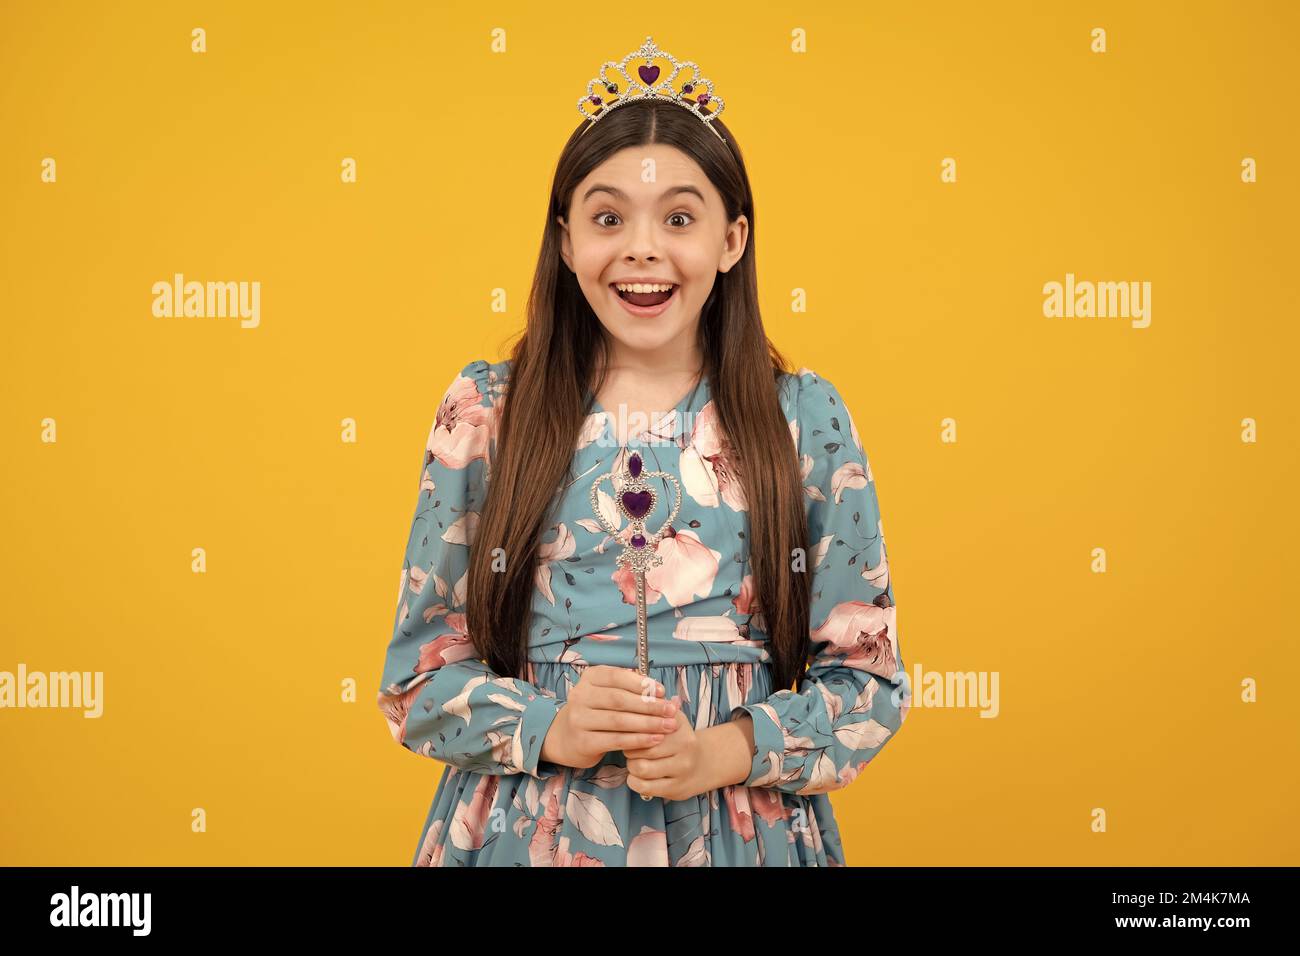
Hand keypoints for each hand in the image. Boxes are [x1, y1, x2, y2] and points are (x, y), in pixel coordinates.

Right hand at [539, 665, 679, 770]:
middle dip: (649, 706)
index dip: (641, 684)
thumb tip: (661, 693)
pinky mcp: (583, 742)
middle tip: (671, 711)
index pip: (617, 676)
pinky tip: (655, 739)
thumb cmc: (596, 711)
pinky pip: (616, 740)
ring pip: (619, 721)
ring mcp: (579, 719)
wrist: (565, 737)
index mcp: (589, 678)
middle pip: (620, 699)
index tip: (662, 691)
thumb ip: (630, 689)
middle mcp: (580, 696)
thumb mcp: (607, 693)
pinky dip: (639, 740)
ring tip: (668, 726)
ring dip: (648, 724)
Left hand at [622, 697, 712, 801]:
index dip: (629, 727)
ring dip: (631, 765)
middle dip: (629, 747)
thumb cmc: (678, 737)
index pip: (645, 723)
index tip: (626, 729)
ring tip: (636, 760)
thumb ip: (655, 703)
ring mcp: (682, 769)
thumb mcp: (671, 716)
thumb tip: (638, 684)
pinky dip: (634, 781)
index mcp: (679, 724)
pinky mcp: (676, 789)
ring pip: (640, 768)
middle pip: (640, 746)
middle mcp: (684, 745)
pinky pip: (644, 787)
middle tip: (631, 747)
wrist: (706, 763)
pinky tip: (636, 775)